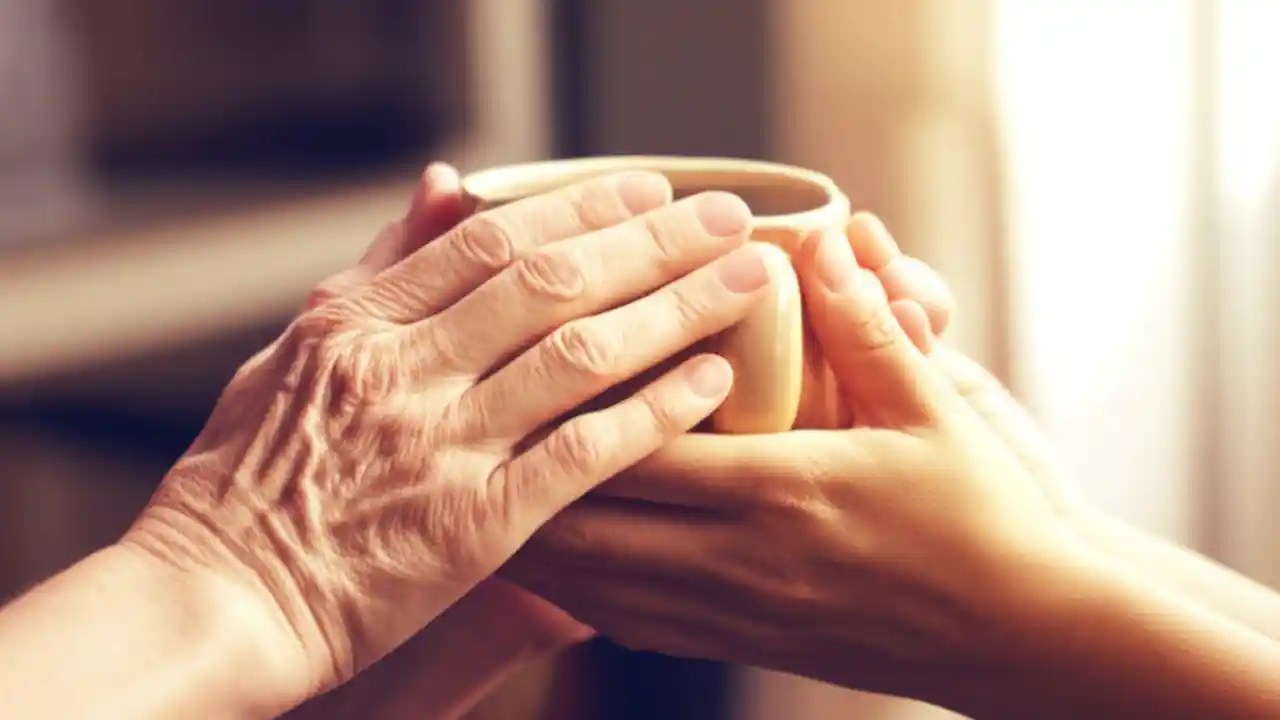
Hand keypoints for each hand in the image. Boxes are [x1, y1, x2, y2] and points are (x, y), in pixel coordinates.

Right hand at [121, 167, 777, 713]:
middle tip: (724, 219)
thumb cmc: (249, 479)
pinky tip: (711, 383)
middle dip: (651, 242)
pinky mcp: (477, 524)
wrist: (217, 599)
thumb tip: (446, 188)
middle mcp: (404, 373)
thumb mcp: (296, 350)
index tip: (647, 188)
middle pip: (552, 283)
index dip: (580, 207)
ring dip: (673, 310)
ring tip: (743, 281)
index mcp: (358, 325)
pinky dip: (653, 413)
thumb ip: (378, 268)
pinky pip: (584, 455)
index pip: (490, 241)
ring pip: (580, 356)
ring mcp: (443, 446)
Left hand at [506, 218, 1085, 709]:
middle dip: (523, 487)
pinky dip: (588, 599)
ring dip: (540, 549)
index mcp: (787, 491)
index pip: (642, 449)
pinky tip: (563, 573)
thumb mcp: (937, 407)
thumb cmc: (989, 517)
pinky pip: (643, 630)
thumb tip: (829, 245)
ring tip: (487, 505)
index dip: (569, 414)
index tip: (517, 376)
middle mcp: (748, 560)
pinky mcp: (753, 646)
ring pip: (602, 591)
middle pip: (595, 529)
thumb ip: (871, 326)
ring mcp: (744, 615)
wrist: (1029, 633)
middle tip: (468, 443)